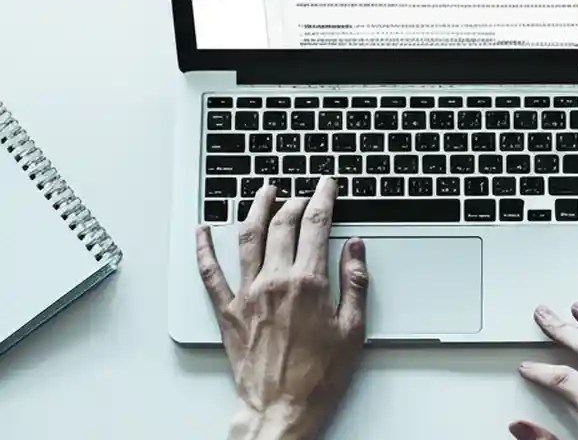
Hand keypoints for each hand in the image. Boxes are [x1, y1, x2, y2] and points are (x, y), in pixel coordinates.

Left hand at [195, 178, 369, 439]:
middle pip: (282, 225)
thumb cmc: (319, 377)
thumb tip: (356, 249)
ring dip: (256, 208)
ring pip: (247, 238)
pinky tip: (203, 231)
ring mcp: (247, 295)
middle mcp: (275, 282)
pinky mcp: (228, 312)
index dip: (323, 198)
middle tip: (304, 192)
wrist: (281, 409)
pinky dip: (204, 248)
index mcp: (308, 284)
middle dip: (295, 201)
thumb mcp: (354, 329)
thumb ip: (355, 283)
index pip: (316, 225)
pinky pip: (210, 273)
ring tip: (263, 191)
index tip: (326, 185)